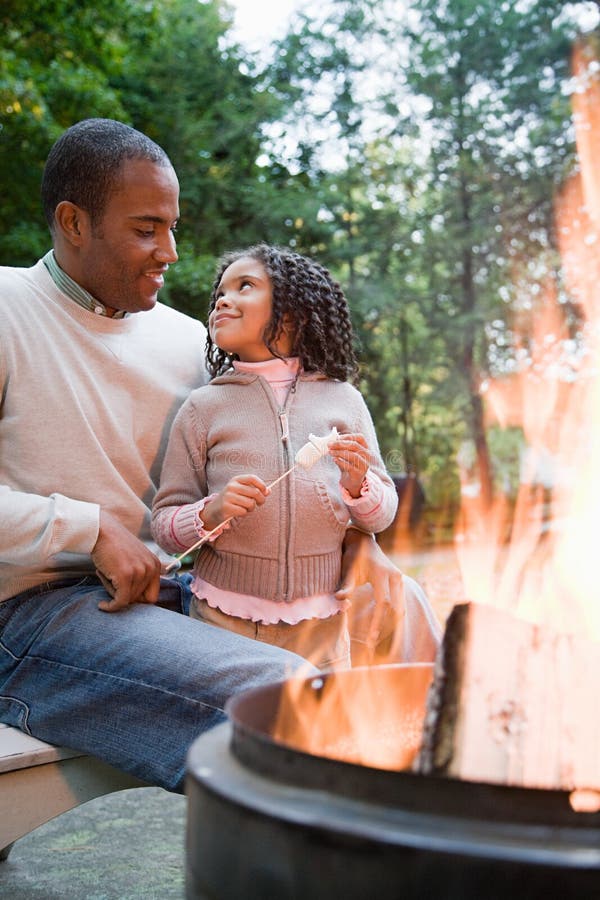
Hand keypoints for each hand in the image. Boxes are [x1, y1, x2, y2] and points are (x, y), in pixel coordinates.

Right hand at [92, 510, 161, 611]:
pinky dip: (111, 607)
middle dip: (123, 595)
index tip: (123, 597)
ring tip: (106, 579)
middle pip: (139, 600)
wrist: (101, 531)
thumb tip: (137, 602)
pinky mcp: (126, 576)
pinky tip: (102, 605)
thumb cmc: (112, 546)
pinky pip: (120, 601)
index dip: (137, 601)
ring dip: (114, 595)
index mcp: (155, 565)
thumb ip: (140, 576)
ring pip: (128, 600)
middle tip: (110, 582)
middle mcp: (151, 568)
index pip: (152, 597)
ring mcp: (139, 572)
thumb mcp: (134, 559)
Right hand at [201, 474, 267, 529]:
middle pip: (255, 492)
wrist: (214, 510)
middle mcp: (231, 486)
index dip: (261, 485)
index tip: (265, 492)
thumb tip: (269, 491)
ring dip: (252, 508)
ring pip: (250, 503)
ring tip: (247, 508)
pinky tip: (239, 512)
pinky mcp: (226, 507)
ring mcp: (228, 496)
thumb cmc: (232, 500)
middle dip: (261, 500)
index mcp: (236, 480)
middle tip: (259, 504)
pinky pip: (243, 511)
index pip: (252, 478)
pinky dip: (244, 513)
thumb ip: (255, 490)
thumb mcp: (242, 491)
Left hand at [328, 432, 369, 496]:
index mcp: (365, 448)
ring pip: (353, 456)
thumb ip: (342, 447)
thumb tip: (332, 439)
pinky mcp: (359, 474)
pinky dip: (341, 462)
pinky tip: (334, 460)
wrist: (352, 482)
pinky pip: (350, 467)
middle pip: (355, 445)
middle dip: (340, 444)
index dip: (348, 436)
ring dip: (339, 452)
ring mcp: (364, 465)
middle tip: (329, 444)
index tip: (336, 438)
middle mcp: (367, 456)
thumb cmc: (349, 465)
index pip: (360, 438)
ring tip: (330, 452)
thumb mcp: (347, 454)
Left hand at [335, 528, 404, 646]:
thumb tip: (339, 598)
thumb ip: (345, 584)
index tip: (371, 637)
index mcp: (382, 573)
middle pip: (396, 607)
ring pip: (401, 606)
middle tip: (373, 642)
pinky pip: (401, 602)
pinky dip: (395, 616)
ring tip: (378, 638)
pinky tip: (386, 628)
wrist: (364, 542)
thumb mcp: (347, 569)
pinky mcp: (400, 581)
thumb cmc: (353, 557)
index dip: (378, 621)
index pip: (383, 603)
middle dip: (386, 626)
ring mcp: (399, 578)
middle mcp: (394, 576)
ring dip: (392, 623)